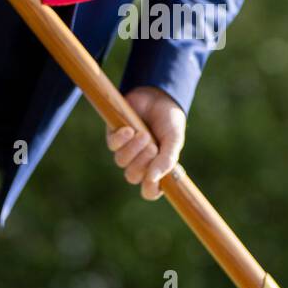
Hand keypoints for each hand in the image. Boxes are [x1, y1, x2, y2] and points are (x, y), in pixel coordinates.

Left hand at [106, 86, 186, 201]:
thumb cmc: (169, 121)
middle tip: (153, 146)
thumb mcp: (174, 140)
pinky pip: (113, 145)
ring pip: (121, 161)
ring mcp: (126, 150)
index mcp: (157, 168)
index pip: (150, 191)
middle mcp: (140, 162)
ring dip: (133, 149)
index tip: (153, 180)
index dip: (150, 189)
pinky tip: (129, 129)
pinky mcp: (114, 136)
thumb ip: (168, 160)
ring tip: (144, 134)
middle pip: (133, 176)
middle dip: (143, 162)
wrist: (158, 96)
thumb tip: (154, 179)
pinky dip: (121, 139)